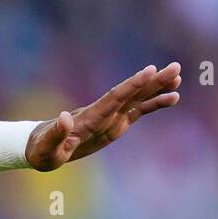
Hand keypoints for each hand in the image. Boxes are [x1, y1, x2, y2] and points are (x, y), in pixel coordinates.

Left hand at [25, 62, 181, 171]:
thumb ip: (56, 134)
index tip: (149, 71)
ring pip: (137, 99)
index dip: (131, 85)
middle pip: (130, 93)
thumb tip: (64, 117)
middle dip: (152, 82)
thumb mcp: (46, 148)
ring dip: (157, 88)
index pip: (113, 98)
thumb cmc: (41, 150)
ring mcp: (109, 117)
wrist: (39, 148)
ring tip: (178, 77)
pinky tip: (172, 98)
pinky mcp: (113, 124)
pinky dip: (154, 104)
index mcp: (88, 118)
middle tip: (176, 67)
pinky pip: (137, 112)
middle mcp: (101, 113)